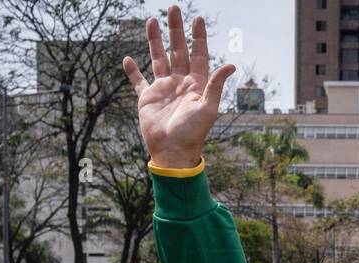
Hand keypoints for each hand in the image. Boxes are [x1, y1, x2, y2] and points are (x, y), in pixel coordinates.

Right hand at [123, 6, 236, 169]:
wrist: (173, 152)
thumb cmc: (193, 133)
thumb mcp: (207, 108)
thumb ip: (216, 85)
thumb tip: (231, 64)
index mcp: (196, 84)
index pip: (198, 54)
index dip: (198, 37)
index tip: (197, 19)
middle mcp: (180, 83)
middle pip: (178, 50)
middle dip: (176, 30)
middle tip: (174, 8)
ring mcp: (163, 89)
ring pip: (158, 59)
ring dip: (155, 41)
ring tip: (151, 21)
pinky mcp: (147, 98)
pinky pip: (138, 82)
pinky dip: (132, 72)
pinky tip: (127, 59)